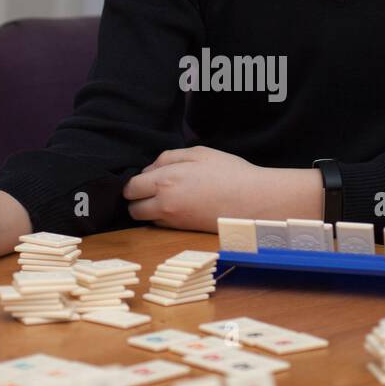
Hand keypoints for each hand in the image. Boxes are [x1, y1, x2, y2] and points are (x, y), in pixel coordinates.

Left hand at [122, 146, 264, 231]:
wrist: (254, 201)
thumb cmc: (229, 173)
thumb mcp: (198, 153)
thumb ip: (168, 158)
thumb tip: (150, 169)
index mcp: (164, 181)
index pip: (130, 188)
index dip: (134, 183)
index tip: (146, 178)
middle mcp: (164, 205)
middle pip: (133, 209)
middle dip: (137, 199)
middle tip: (153, 189)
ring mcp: (174, 221)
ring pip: (146, 220)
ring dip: (150, 210)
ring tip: (168, 198)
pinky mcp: (185, 232)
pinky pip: (163, 226)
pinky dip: (164, 218)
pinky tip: (181, 207)